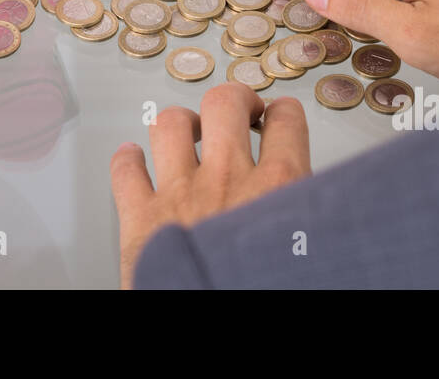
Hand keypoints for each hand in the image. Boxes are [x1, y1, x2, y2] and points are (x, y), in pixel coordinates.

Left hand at [109, 84, 310, 288]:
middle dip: (232, 100)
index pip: (287, 121)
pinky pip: (125, 171)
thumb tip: (314, 205)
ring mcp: (179, 195)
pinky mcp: (140, 221)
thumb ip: (306, 215)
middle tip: (237, 111)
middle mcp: (229, 180)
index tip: (279, 117)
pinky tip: (133, 160)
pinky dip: (127, 161)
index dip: (283, 114)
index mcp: (281, 187)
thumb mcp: (311, 251)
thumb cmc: (263, 291)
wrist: (212, 339)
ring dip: (180, 123)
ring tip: (188, 132)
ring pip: (170, 125)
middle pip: (225, 103)